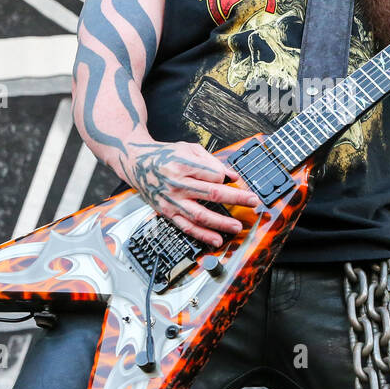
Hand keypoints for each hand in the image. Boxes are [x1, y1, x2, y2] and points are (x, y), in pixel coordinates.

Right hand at [122, 140, 261, 246]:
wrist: (136, 164)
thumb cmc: (165, 155)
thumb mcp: (188, 149)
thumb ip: (212, 162)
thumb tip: (233, 176)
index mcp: (182, 164)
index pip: (213, 173)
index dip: (226, 177)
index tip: (232, 179)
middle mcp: (176, 183)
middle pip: (211, 193)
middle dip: (236, 198)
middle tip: (253, 201)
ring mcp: (171, 200)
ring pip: (200, 215)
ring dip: (221, 223)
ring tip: (237, 227)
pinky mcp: (167, 212)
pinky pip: (187, 227)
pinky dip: (203, 235)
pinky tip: (216, 240)